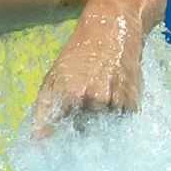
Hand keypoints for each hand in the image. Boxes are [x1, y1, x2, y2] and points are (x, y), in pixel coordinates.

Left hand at [30, 0, 144, 139]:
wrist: (111, 31)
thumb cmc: (77, 55)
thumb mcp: (53, 77)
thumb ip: (43, 109)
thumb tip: (37, 139)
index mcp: (71, 92)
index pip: (62, 128)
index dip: (62, 127)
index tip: (62, 123)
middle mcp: (94, 98)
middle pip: (84, 129)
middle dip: (81, 121)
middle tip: (84, 99)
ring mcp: (116, 100)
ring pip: (103, 125)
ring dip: (100, 116)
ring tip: (99, 91)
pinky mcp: (133, 101)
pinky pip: (120, 120)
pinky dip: (116, 112)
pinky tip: (112, 92)